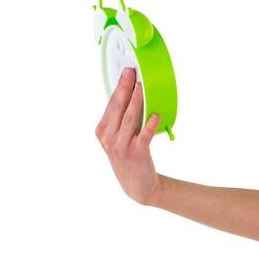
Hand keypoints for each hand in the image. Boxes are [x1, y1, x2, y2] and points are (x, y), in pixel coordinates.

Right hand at [95, 67, 160, 204]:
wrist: (136, 185)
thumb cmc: (128, 157)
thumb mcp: (117, 138)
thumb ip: (119, 119)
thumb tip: (132, 94)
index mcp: (102, 131)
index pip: (111, 104)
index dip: (119, 86)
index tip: (126, 72)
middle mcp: (109, 138)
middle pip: (118, 107)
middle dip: (125, 87)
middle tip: (132, 72)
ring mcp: (121, 146)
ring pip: (129, 118)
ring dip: (136, 101)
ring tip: (142, 87)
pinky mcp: (136, 153)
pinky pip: (143, 136)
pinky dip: (149, 125)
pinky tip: (155, 115)